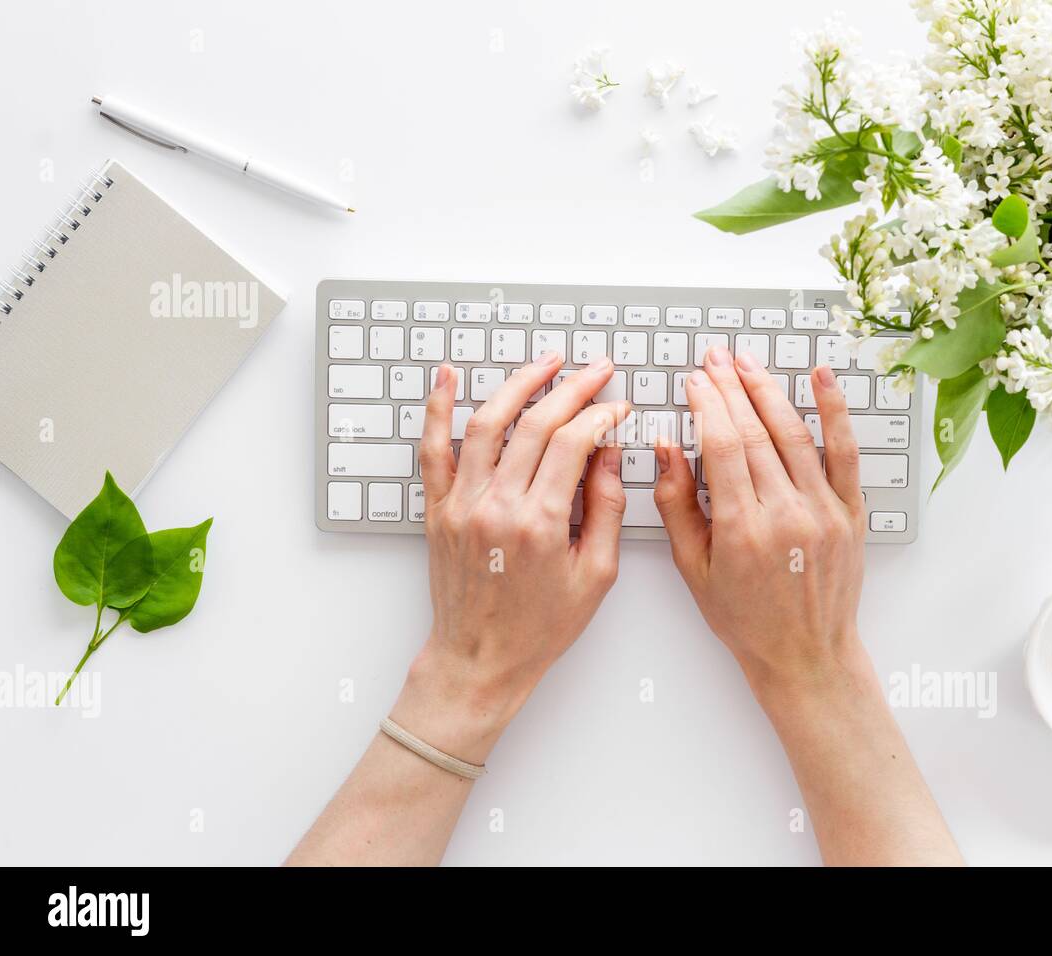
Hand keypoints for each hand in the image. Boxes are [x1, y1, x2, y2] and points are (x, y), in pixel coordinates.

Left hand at [391, 354, 629, 761]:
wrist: (481, 659)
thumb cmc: (540, 627)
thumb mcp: (596, 575)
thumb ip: (605, 509)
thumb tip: (607, 453)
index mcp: (540, 524)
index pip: (574, 443)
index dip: (601, 415)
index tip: (618, 406)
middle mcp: (497, 507)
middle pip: (537, 424)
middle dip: (573, 388)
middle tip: (596, 370)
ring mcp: (462, 505)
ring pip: (488, 423)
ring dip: (519, 383)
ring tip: (546, 361)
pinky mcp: (438, 509)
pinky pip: (433, 449)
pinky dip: (438, 408)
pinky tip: (449, 375)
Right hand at [653, 347, 866, 696]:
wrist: (805, 655)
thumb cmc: (745, 618)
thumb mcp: (694, 569)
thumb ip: (676, 506)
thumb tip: (667, 448)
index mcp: (742, 530)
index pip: (721, 446)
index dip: (706, 405)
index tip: (695, 381)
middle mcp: (786, 515)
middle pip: (754, 433)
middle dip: (730, 388)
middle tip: (714, 359)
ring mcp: (823, 512)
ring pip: (794, 434)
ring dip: (768, 391)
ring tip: (747, 363)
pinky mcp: (850, 513)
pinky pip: (845, 452)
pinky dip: (834, 411)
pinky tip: (822, 378)